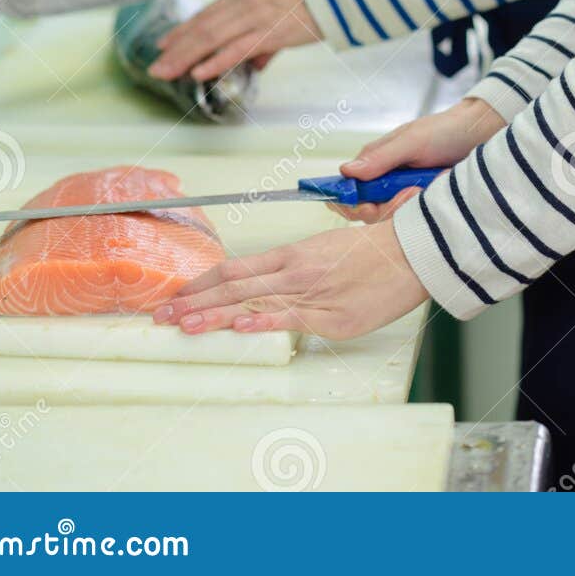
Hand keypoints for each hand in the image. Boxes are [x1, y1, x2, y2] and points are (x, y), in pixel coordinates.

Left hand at [148, 0, 318, 80]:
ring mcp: (255, 15)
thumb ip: (258, 39)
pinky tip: (199, 72)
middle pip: (202, 27)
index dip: (181, 31)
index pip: (205, 14)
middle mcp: (244, 0)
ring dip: (186, 58)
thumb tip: (250, 62)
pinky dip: (215, 61)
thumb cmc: (307, 6)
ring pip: (211, 38)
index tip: (163, 45)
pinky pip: (236, 49)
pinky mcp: (269, 32)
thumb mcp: (274, 13)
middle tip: (157, 67)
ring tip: (167, 72)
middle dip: (176, 49)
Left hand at [151, 219, 427, 340]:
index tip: (179, 293)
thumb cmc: (375, 249)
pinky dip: (263, 322)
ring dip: (214, 316)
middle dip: (195, 302)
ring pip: (253, 303)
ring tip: (183, 326)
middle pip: (235, 285)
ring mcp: (312, 294)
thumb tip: (279, 277)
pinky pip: (290, 319)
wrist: (413, 250)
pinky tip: (239, 327)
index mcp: (293, 253)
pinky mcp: (332, 317)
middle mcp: (295, 271)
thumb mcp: (329, 248)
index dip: (203, 282)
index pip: (236, 267)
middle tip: (162, 315)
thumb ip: (301, 265)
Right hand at [330, 98, 506, 223]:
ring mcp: (403, 195)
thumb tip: (346, 171)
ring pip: (391, 219)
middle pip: (368, 212)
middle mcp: (385, 181)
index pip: (349, 190)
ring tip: (425, 188)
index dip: (351, 204)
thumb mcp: (412, 140)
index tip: (367, 207)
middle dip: (386, 209)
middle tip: (409, 193)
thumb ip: (380, 157)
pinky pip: (412, 219)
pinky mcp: (422, 206)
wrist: (480, 134)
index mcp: (375, 163)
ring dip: (407, 207)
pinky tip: (433, 195)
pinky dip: (421, 210)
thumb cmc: (444, 130)